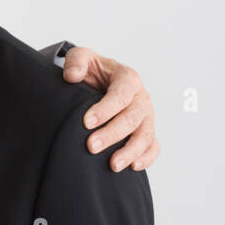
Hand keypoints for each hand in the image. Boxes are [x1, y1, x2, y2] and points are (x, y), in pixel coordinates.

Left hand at [61, 47, 158, 171]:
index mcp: (128, 78)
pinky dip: (147, 157)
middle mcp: (141, 98)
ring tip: (113, 165)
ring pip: (145, 135)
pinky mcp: (146, 130)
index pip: (121, 94)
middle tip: (91, 146)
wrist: (99, 80)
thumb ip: (76, 61)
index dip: (105, 109)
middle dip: (112, 134)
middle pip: (132, 118)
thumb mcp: (82, 58)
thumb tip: (71, 76)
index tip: (86, 122)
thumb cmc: (91, 70)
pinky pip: (152, 145)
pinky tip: (133, 167)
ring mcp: (146, 116)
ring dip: (130, 151)